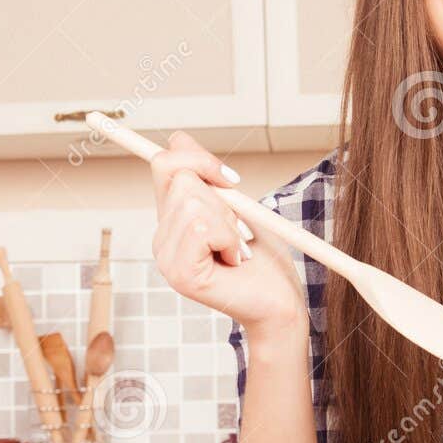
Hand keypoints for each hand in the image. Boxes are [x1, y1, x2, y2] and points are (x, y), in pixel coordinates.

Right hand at [149, 132, 305, 334]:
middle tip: (238, 232)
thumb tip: (177, 139)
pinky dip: (229, 239)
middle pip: (180, 177)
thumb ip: (206, 176)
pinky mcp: (179, 274)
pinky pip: (202, 228)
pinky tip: (234, 261)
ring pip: (192, 201)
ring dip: (229, 222)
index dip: (198, 158)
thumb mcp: (237, 205)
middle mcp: (162, 238)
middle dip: (222, 198)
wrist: (280, 303)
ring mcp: (166, 258)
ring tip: (237, 249)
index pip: (164, 164)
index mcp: (171, 220)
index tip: (231, 180)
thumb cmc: (264, 258)